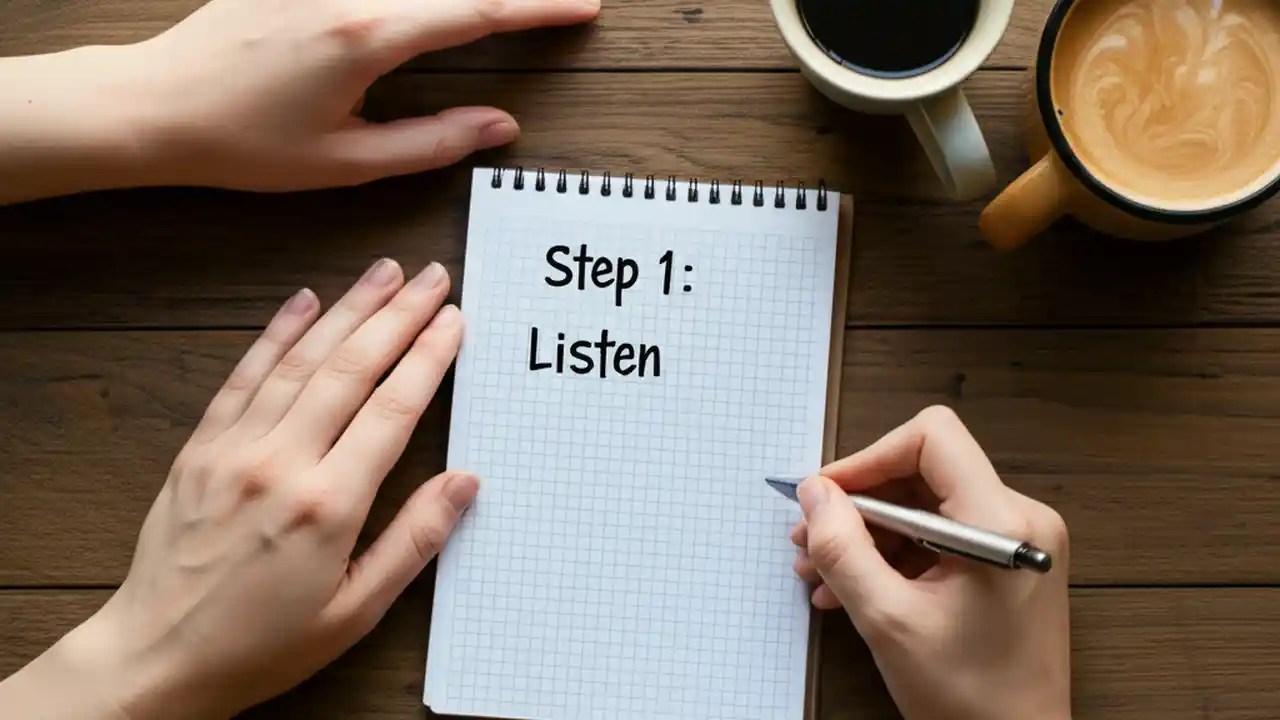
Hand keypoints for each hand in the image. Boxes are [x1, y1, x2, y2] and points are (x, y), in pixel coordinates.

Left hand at [0, 0, 598, 202]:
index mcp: (367, 36)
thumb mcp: (347, 161)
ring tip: (503, 8)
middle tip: (558, 0)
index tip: (583, 6)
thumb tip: (501, 127)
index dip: (539, 7)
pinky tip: (426, 9)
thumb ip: (433, 142)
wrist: (152, 107)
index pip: (478, 11)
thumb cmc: (243, 143)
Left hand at [0, 260, 473, 717]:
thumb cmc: (262, 645)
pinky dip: (276, 334)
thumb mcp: (356, 612)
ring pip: (301, 360)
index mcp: (327, 506)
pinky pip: (243, 376)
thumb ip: (414, 541)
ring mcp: (234, 450)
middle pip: (351, 369)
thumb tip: (465, 482)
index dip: (429, 357)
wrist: (157, 658)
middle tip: (433, 277)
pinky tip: (304, 301)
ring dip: (347, 309)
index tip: (454, 321)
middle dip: (398, 316)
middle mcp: (280, 464)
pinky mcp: (201, 449)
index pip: (392, 410)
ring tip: (384, 272)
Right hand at [791, 406, 1070, 719]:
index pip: (931, 438)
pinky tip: (851, 586)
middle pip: (922, 471)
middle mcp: (1018, 519)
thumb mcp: (888, 620)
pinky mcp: (1004, 563)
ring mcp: (1014, 541)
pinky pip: (937, 535)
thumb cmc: (973, 699)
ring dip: (867, 533)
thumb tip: (814, 494)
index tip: (827, 494)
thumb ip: (843, 549)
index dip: (869, 458)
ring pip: (924, 505)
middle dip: (859, 503)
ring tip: (821, 569)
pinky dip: (892, 554)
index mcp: (1001, 523)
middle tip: (811, 536)